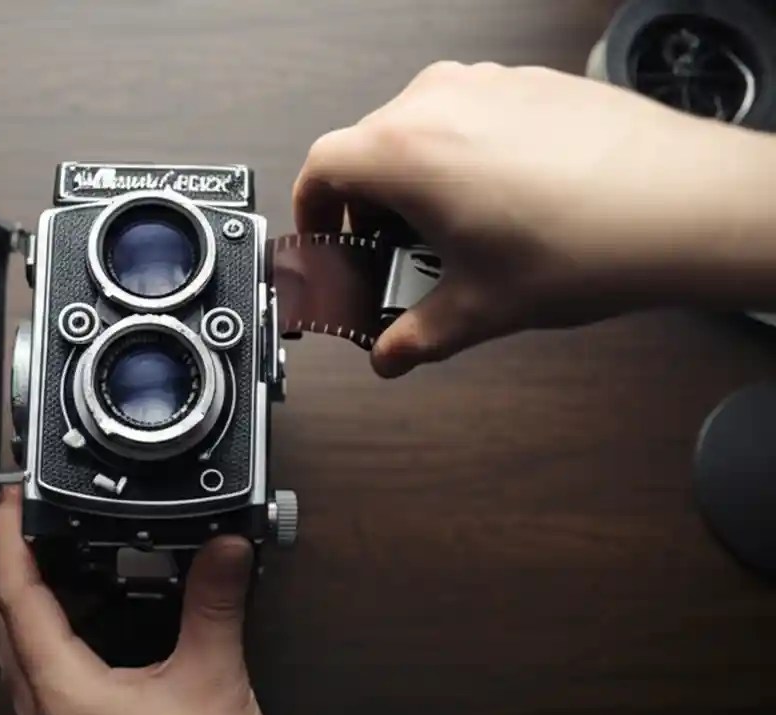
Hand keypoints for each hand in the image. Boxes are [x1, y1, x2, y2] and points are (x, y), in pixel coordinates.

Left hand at [0, 486, 262, 714]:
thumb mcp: (210, 684)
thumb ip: (215, 608)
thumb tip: (225, 549)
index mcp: (61, 688)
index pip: (15, 595)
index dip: (8, 539)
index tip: (10, 499)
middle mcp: (44, 711)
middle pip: (6, 621)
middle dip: (15, 564)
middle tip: (31, 521)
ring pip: (20, 652)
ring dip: (32, 602)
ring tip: (62, 561)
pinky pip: (42, 677)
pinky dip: (54, 636)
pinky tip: (90, 626)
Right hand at [294, 61, 775, 377]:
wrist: (681, 203)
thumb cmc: (587, 241)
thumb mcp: (480, 307)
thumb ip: (417, 336)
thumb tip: (393, 354)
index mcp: (403, 151)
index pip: (320, 167)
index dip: (311, 210)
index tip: (325, 237)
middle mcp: (436, 103)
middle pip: (368, 147)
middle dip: (368, 204)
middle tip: (391, 252)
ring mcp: (486, 86)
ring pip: (419, 127)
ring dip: (416, 177)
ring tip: (450, 232)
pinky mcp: (528, 84)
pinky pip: (469, 114)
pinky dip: (462, 155)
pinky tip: (499, 204)